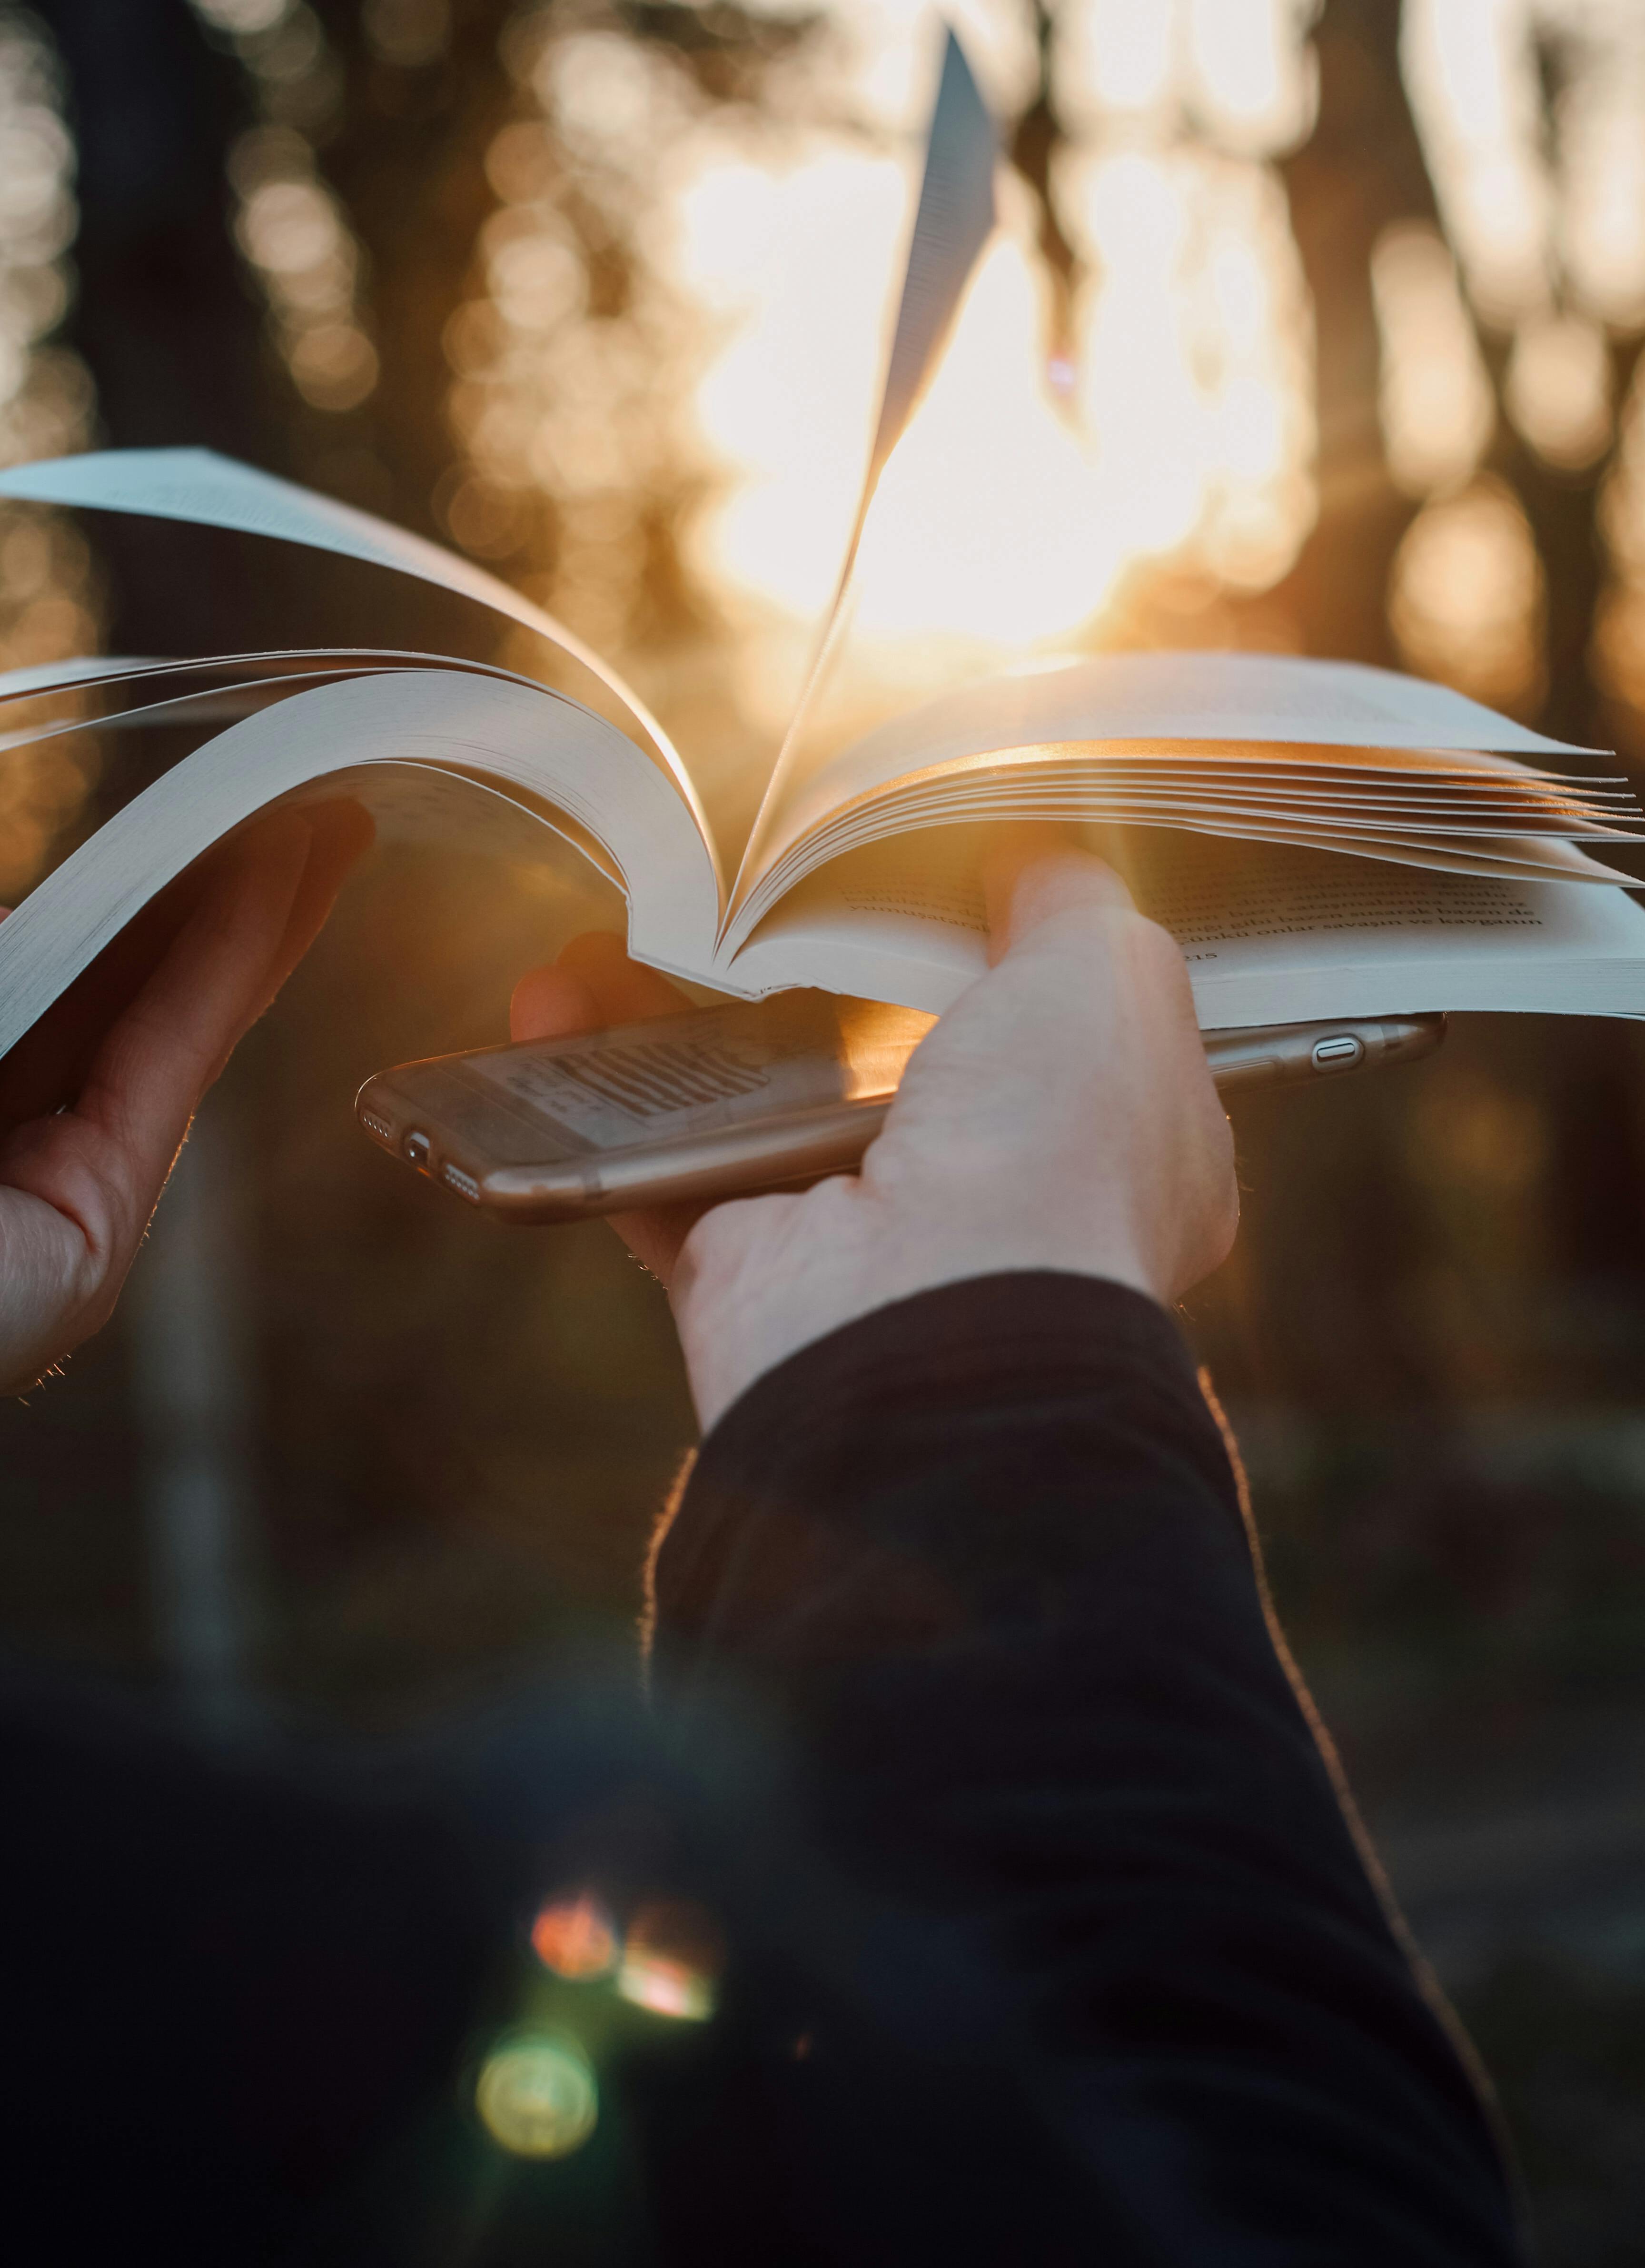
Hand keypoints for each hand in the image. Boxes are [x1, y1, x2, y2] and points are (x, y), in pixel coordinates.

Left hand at [0, 803, 370, 1393]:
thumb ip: (0, 962)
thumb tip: (26, 910)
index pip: (51, 975)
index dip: (121, 891)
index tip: (178, 824)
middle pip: (119, 993)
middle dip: (208, 897)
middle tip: (284, 811)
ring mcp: (50, 1195)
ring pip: (163, 1021)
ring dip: (250, 916)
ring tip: (316, 824)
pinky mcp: (89, 1226)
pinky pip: (166, 1061)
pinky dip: (232, 963)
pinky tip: (282, 876)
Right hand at [510, 833, 1237, 1432]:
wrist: (942, 1330)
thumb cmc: (1055, 1161)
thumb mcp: (1110, 979)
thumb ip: (1074, 906)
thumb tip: (1034, 859)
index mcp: (1106, 1149)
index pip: (1056, 1040)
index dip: (1003, 956)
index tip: (941, 887)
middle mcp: (987, 1200)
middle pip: (878, 1055)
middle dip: (806, 970)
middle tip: (757, 897)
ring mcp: (860, 1235)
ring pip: (753, 1099)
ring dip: (673, 1013)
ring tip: (620, 931)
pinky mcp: (746, 1263)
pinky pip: (656, 1162)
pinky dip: (594, 1089)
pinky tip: (559, 1002)